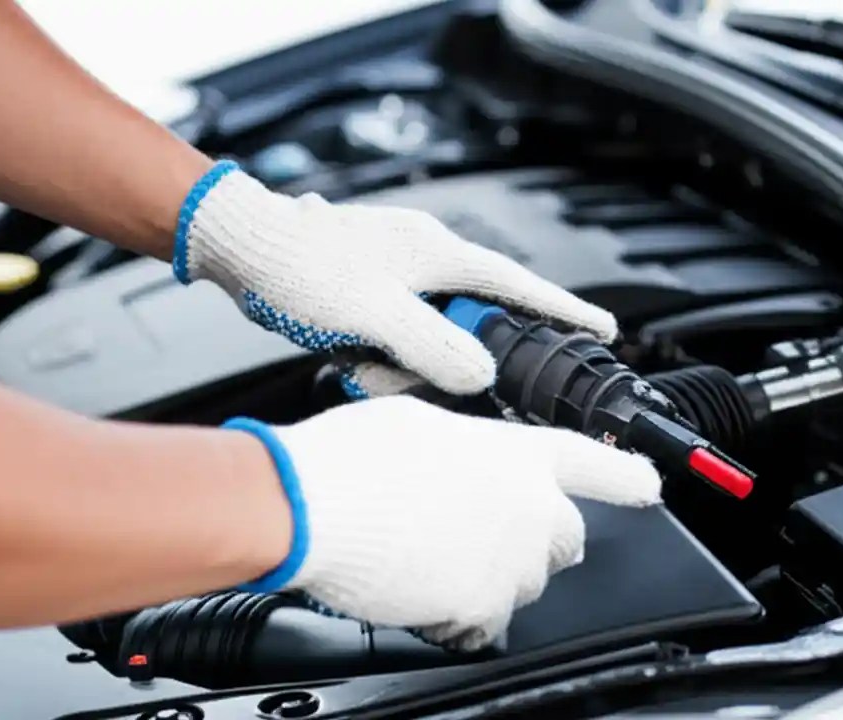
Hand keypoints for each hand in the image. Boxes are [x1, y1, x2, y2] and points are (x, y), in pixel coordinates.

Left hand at [176, 161, 615, 394]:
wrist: (239, 245)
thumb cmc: (301, 267)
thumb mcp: (374, 315)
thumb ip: (433, 348)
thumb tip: (481, 374)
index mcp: (438, 254)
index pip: (519, 286)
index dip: (563, 311)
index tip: (603, 328)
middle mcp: (424, 258)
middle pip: (465, 322)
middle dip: (437, 359)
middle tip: (395, 370)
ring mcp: (395, 271)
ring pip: (425, 333)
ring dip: (395, 361)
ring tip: (355, 361)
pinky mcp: (368, 286)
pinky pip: (395, 331)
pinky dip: (374, 352)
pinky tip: (343, 353)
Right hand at [225, 396, 661, 650]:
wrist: (313, 506)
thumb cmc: (354, 457)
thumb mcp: (423, 426)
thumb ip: (470, 452)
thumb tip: (468, 468)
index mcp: (518, 453)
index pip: (596, 464)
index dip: (628, 477)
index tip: (652, 486)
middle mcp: (531, 506)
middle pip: (566, 539)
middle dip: (535, 543)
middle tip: (478, 537)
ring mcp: (513, 560)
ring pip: (525, 585)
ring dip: (491, 580)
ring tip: (430, 559)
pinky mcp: (485, 607)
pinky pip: (485, 626)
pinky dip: (458, 618)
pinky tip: (418, 591)